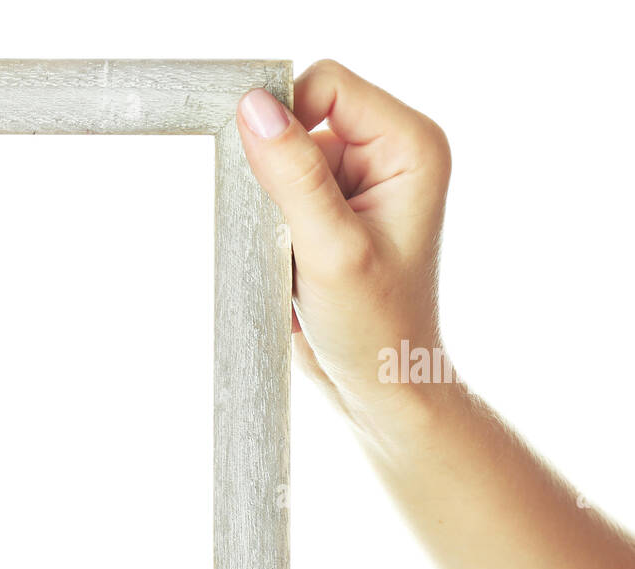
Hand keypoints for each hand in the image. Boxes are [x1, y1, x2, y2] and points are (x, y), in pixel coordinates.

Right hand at [236, 60, 452, 439]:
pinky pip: (280, 192)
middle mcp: (390, 154)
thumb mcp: (330, 249)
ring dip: (274, 207)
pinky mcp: (334, 210)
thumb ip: (293, 173)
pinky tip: (292, 264)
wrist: (381, 386)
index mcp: (411, 146)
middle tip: (292, 232)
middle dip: (280, 173)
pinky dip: (272, 227)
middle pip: (304, 117)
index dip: (285, 118)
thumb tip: (253, 108)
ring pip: (284, 158)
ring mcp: (361, 182)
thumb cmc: (376, 328)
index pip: (327, 86)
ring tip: (297, 255)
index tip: (264, 175)